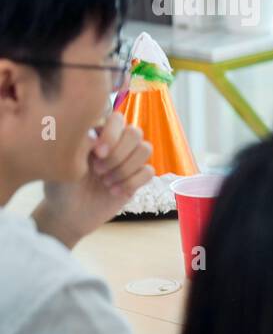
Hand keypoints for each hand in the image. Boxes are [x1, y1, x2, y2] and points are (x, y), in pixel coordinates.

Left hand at [34, 112, 153, 248]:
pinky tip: (114, 192)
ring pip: (145, 149)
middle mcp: (116, 143)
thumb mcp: (64, 164)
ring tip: (106, 182)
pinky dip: (132, 182)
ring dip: (125, 168)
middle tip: (98, 171)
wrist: (70, 214)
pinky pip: (149, 171)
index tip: (97, 154)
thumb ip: (81, 145)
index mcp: (98, 134)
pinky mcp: (138, 178)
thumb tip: (96, 133)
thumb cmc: (62, 186)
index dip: (112, 135)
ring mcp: (129, 160)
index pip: (117, 119)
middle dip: (119, 154)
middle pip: (135, 133)